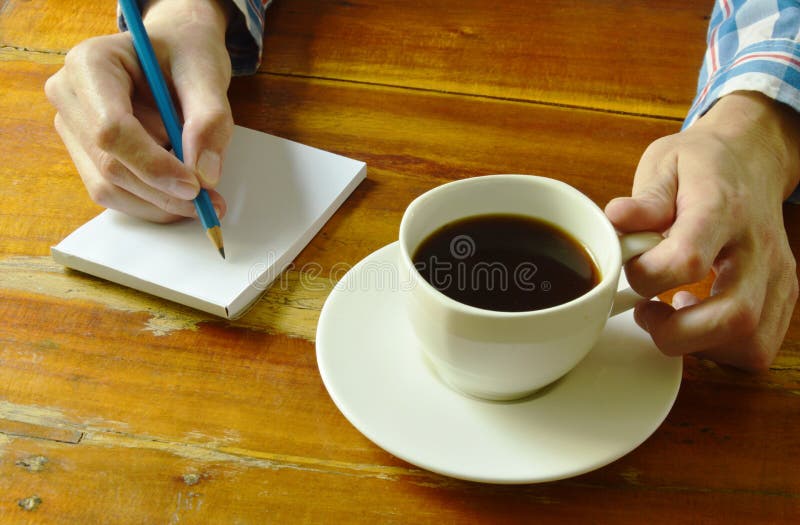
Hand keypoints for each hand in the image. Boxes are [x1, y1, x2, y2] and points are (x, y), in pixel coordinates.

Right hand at [45, 0, 232, 221]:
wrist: (174, 51)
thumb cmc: (186, 53)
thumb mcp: (207, 73)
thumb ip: (210, 120)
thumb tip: (204, 175)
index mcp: (90, 64)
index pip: (111, 130)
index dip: (154, 165)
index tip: (196, 185)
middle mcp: (69, 97)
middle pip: (110, 166)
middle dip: (163, 192)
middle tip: (210, 203)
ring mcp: (73, 129)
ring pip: (109, 188)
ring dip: (159, 203)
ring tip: (204, 199)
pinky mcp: (87, 154)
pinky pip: (115, 193)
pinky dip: (153, 203)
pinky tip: (182, 195)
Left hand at [605, 91, 799, 370]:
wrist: (750, 159)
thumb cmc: (701, 165)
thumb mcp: (664, 163)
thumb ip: (644, 198)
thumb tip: (617, 218)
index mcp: (721, 209)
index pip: (689, 259)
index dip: (649, 277)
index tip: (632, 270)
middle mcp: (758, 247)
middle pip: (734, 316)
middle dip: (678, 333)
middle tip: (646, 312)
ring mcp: (776, 275)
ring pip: (751, 342)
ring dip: (701, 345)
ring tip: (671, 315)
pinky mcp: (782, 295)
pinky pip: (758, 347)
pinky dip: (721, 348)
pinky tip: (697, 318)